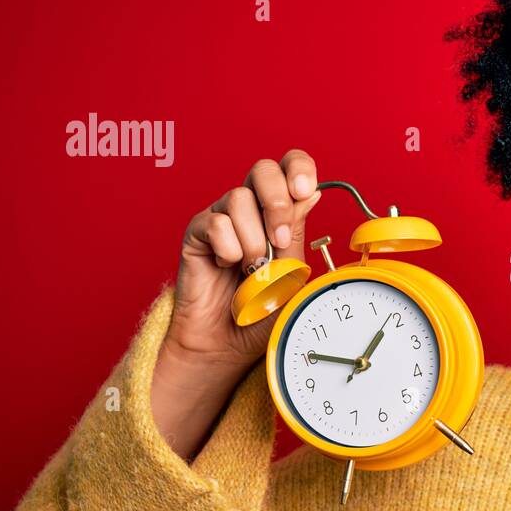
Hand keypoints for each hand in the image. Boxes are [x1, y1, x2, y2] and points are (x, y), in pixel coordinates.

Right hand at [165, 150, 321, 372]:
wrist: (229, 343)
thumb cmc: (262, 311)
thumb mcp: (291, 272)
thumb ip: (297, 232)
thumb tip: (312, 193)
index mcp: (280, 212)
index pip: (290, 167)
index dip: (299, 168)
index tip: (305, 190)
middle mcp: (251, 209)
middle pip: (263, 169)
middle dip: (277, 202)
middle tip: (279, 241)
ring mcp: (223, 218)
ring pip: (240, 198)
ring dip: (253, 241)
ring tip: (252, 270)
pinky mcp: (198, 233)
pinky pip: (216, 224)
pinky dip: (228, 250)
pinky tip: (226, 267)